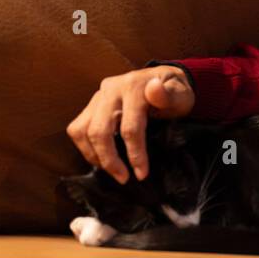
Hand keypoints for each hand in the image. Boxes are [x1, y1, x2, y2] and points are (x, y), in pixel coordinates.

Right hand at [66, 65, 194, 183]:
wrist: (164, 79)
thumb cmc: (175, 92)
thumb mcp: (181, 93)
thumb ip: (170, 95)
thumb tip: (154, 88)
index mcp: (134, 86)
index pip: (130, 127)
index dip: (135, 154)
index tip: (142, 174)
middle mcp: (111, 89)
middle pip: (100, 131)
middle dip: (110, 160)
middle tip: (123, 178)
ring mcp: (98, 96)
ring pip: (81, 130)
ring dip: (94, 156)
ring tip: (112, 170)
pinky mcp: (91, 104)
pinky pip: (77, 128)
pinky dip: (85, 147)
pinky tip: (101, 157)